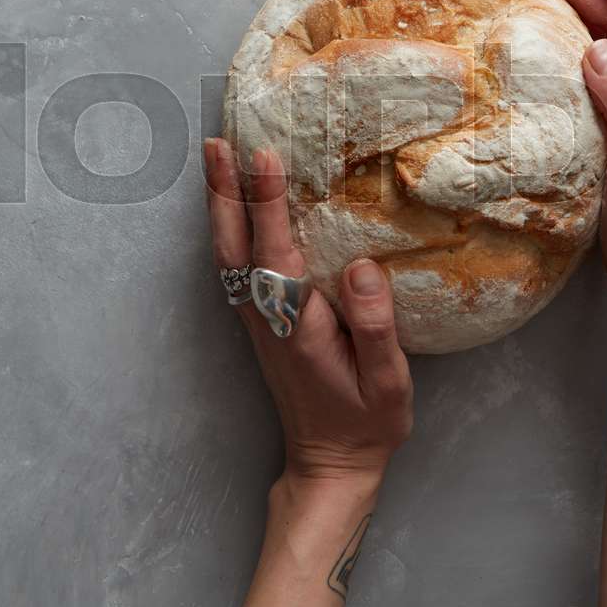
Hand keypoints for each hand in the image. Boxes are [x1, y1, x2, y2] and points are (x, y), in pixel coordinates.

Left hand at [203, 141, 412, 491]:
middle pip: (234, 247)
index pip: (275, 254)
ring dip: (221, 205)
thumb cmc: (367, 424)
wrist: (330, 464)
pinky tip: (234, 204)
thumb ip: (375, 326)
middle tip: (218, 141)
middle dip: (225, 192)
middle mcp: (267, 319)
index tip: (265, 157)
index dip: (269, 204)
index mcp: (297, 328)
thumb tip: (362, 267)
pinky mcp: (259, 322)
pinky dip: (231, 227)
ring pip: (228, 254)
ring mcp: (257, 320)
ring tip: (217, 158)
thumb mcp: (388, 384)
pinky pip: (237, 265)